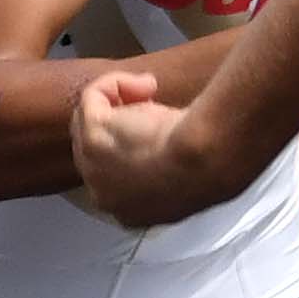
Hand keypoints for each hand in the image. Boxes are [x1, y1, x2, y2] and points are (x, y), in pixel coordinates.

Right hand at [70, 66, 223, 226]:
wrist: (203, 162)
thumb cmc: (207, 168)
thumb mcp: (184, 174)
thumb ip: (167, 169)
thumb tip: (165, 145)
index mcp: (129, 213)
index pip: (115, 174)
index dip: (131, 144)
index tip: (154, 129)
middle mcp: (103, 194)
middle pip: (100, 147)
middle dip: (122, 121)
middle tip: (153, 105)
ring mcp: (91, 166)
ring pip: (91, 120)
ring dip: (120, 99)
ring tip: (151, 91)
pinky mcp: (91, 134)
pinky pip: (92, 97)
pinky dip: (116, 83)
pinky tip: (146, 84)